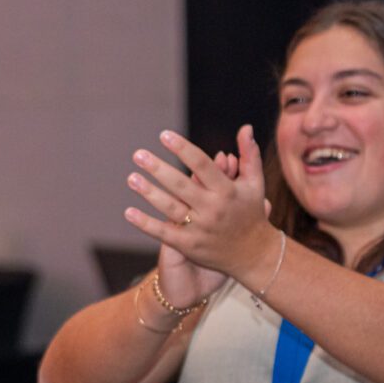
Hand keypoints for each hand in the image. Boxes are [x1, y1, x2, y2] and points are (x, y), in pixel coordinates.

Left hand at [126, 126, 279, 288]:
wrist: (254, 255)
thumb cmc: (252, 213)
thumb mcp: (255, 183)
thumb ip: (249, 155)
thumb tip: (245, 127)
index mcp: (227, 190)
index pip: (202, 165)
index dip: (183, 149)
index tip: (164, 135)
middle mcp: (213, 208)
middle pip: (181, 185)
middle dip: (159, 169)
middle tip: (138, 154)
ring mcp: (200, 228)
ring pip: (171, 207)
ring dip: (149, 193)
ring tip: (131, 178)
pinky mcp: (189, 246)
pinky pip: (164, 233)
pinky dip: (146, 224)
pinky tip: (128, 212)